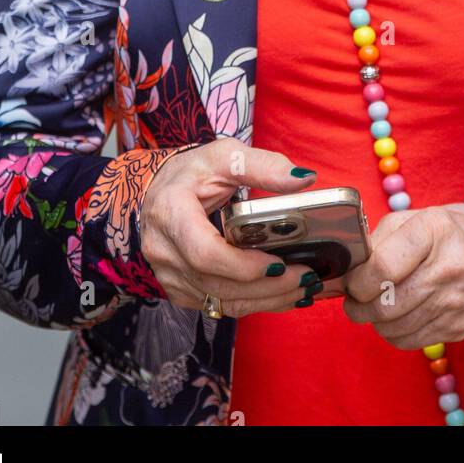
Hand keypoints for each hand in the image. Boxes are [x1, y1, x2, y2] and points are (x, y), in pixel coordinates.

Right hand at [139, 138, 319, 316]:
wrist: (156, 192)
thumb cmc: (191, 173)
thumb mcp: (225, 157)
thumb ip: (264, 166)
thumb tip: (304, 178)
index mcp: (171, 213)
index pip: (205, 253)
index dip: (242, 265)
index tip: (278, 263)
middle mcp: (164, 250)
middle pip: (218, 284)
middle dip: (267, 287)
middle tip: (307, 277)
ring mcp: (169, 275)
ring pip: (221, 301)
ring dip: (267, 300)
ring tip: (303, 288)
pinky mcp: (179, 289)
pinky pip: (218, 305)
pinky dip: (253, 303)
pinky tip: (281, 294)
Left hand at [341, 203, 463, 348]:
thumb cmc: (453, 233)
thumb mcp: (420, 216)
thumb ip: (382, 237)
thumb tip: (353, 267)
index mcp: (433, 231)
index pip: (383, 267)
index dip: (357, 280)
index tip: (352, 281)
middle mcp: (447, 269)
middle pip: (386, 304)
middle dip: (358, 306)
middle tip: (353, 299)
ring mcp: (454, 303)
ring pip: (394, 328)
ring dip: (374, 321)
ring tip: (372, 307)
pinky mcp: (457, 328)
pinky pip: (410, 341)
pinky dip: (393, 333)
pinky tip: (394, 318)